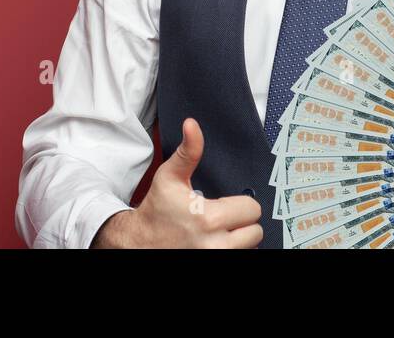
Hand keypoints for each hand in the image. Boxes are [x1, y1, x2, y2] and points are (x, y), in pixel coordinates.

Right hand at [91, 118, 262, 247]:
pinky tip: (217, 243)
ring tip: (219, 233)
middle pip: (255, 232)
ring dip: (239, 240)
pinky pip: (241, 259)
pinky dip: (233, 251)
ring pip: (250, 248)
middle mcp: (215, 246)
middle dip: (242, 223)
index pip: (252, 209)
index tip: (225, 205)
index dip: (240, 204)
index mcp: (209, 219)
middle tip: (223, 219)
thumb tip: (192, 125)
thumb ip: (188, 151)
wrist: (138, 242)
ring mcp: (214, 260)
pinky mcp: (213, 267)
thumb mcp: (169, 177)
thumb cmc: (157, 210)